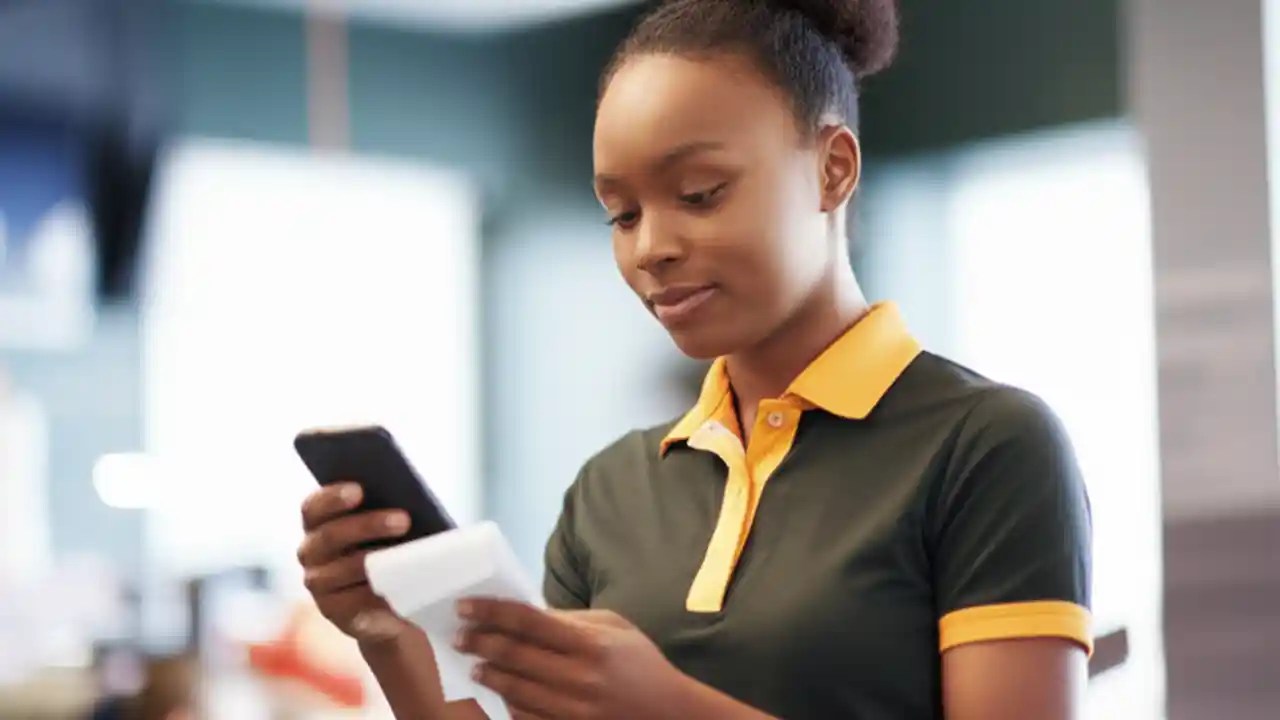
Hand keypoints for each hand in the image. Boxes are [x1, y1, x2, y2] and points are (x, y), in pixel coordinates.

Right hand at [295, 483, 414, 644]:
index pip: (314, 507)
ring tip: (407, 554)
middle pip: (330, 536)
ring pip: (343, 569)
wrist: (396, 597)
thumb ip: (386, 507)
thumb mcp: (388, 524)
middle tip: (404, 519)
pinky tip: (398, 586)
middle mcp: (312, 552)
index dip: (332, 497)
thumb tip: (404, 495)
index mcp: (318, 523)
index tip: (359, 489)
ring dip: (375, 560)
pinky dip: (377, 594)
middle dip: (368, 525)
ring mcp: (321, 585)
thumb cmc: (392, 546)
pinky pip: (354, 603)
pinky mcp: (337, 613)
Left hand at [454, 599, 689, 719]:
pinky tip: (500, 691)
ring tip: (473, 663)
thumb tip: (526, 612)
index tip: (464, 607)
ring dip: (488, 674)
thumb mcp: (614, 626)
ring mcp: (572, 710)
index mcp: (590, 643)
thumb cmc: (639, 663)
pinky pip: (526, 717)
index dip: (490, 612)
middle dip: (479, 643)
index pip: (527, 622)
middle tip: (458, 635)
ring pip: (514, 689)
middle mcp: (579, 677)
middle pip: (513, 656)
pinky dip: (508, 702)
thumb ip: (570, 619)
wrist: (668, 713)